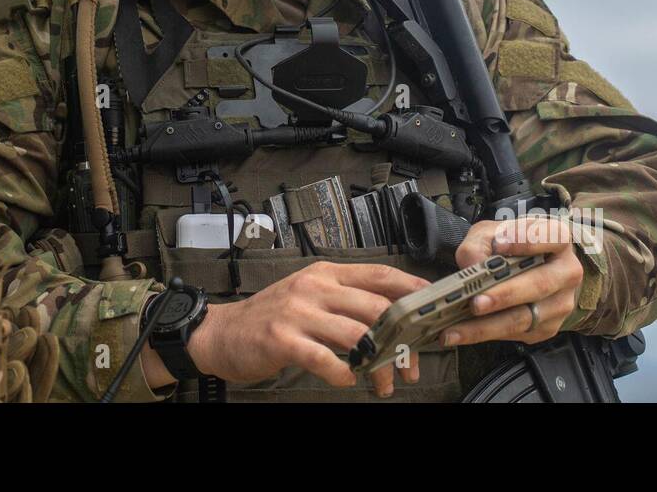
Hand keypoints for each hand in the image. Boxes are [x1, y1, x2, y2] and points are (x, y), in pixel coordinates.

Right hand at [156, 261, 428, 397]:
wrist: (223, 332)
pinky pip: (325, 358)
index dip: (412, 288)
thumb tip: (391, 313)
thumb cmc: (272, 316)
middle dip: (401, 339)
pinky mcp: (283, 339)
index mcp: (326, 273)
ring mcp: (298, 311)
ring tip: (382, 381)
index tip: (433, 306)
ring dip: (377, 363)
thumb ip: (345, 299)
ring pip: (357, 334)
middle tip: (409, 365)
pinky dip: (343, 373)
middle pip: (376, 307)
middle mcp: (315, 287)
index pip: (380, 274)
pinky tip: (347, 379)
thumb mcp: (310, 295)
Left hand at [438, 215, 584, 347]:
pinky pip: (516, 334)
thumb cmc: (511, 246)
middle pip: (538, 285)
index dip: (525, 241)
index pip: (550, 237)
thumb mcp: (493, 233)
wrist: (532, 269)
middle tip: (475, 302)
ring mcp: (560, 303)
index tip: (499, 245)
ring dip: (488, 326)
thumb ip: (481, 243)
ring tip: (457, 329)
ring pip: (525, 317)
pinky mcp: (547, 327)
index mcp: (558, 239)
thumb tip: (473, 265)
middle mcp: (566, 272)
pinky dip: (487, 335)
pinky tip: (462, 334)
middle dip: (503, 295)